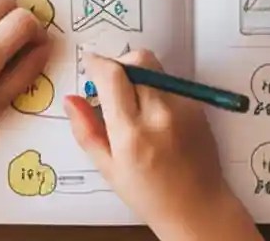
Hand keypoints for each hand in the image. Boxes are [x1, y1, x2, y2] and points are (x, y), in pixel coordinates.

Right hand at [65, 50, 260, 240]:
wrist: (198, 209)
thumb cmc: (150, 195)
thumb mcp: (108, 168)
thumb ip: (86, 131)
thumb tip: (71, 100)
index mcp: (132, 132)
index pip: (112, 75)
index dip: (97, 63)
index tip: (90, 62)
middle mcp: (160, 114)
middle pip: (137, 61)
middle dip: (119, 64)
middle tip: (111, 84)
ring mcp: (183, 108)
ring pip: (156, 68)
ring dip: (138, 74)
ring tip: (133, 102)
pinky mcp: (198, 107)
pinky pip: (171, 83)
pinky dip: (157, 89)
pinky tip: (154, 115)